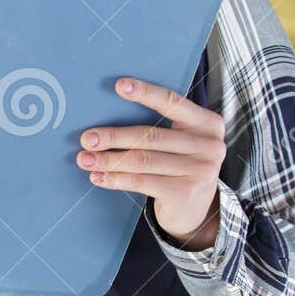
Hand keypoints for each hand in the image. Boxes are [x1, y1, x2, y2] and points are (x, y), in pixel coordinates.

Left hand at [77, 77, 223, 250]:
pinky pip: (141, 182)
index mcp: (207, 123)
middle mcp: (209, 145)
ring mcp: (199, 170)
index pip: (173, 102)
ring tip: (85, 159)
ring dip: (109, 160)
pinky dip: (115, 179)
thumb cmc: (180, 168)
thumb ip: (160, 127)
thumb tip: (110, 118)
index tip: (120, 85)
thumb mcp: (180, 143)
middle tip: (87, 138)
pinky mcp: (185, 193)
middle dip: (114, 137)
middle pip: (151, 136)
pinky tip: (99, 177)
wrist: (195, 210)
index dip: (145, 93)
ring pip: (142, 160)